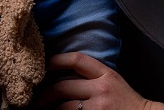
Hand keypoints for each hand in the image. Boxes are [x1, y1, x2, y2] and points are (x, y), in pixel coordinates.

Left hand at [40, 53, 163, 109]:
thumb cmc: (127, 101)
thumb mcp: (113, 80)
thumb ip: (93, 75)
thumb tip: (63, 73)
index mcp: (106, 75)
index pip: (77, 60)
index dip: (57, 60)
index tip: (45, 65)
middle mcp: (101, 90)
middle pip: (63, 87)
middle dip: (45, 94)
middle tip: (36, 99)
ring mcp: (98, 108)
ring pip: (64, 108)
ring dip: (50, 109)